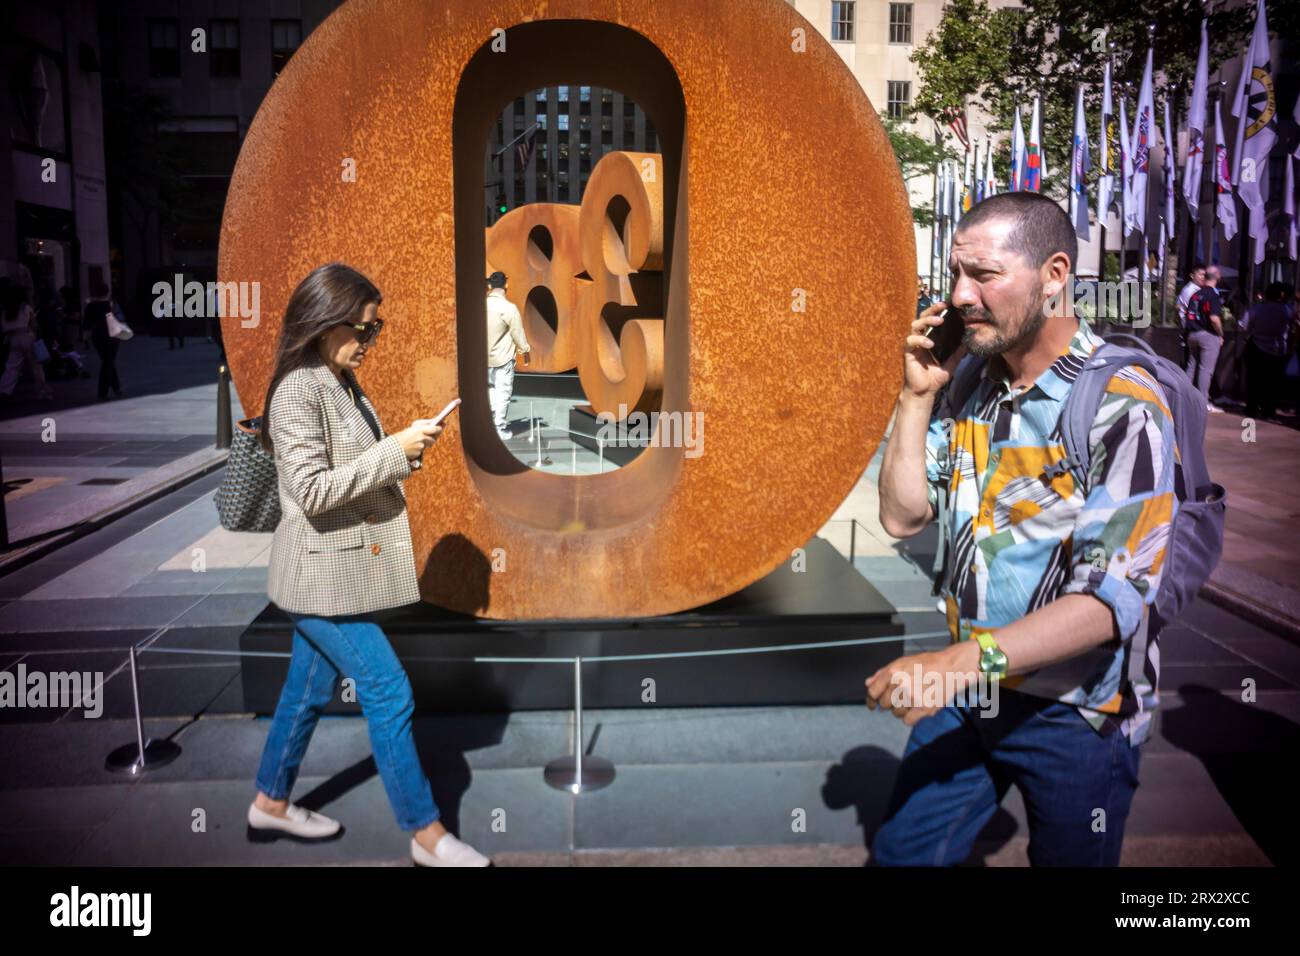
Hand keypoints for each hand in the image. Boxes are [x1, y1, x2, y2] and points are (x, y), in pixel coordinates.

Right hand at [395, 420, 441, 459]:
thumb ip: (423, 426)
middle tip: (435, 433)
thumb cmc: (402, 436)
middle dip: (434, 436)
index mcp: (419, 430)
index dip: (440, 428)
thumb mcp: (412, 428)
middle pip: (434, 438)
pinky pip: (422, 450)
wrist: (393, 448)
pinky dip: (420, 448)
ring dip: (426, 442)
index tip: (442, 426)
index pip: (435, 429)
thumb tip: (434, 423)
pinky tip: (413, 446)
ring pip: (428, 444)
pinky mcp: (419, 453)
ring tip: (417, 440)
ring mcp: (421, 446)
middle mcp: (421, 438)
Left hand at [865, 643, 979, 725]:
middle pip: (884, 704)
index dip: (871, 700)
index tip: (872, 705)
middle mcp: (900, 684)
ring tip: (913, 699)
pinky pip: (907, 721)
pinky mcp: (924, 708)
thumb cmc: (926, 664)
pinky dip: (911, 717)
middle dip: (890, 702)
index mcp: (893, 671)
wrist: (951, 667)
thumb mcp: (902, 662)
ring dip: (902, 710)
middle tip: (903, 696)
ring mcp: (912, 697)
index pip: (873, 692)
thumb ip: (883, 674)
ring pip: (896, 713)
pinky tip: (918, 707)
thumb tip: (868, 684)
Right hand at [904, 303, 964, 399]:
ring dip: (926, 321)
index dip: (938, 310)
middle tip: (942, 307)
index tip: (948, 304)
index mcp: (930, 337)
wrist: (925, 391)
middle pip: (922, 317)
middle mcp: (920, 338)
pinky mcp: (908, 352)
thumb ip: (959, 351)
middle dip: (932, 310)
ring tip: (938, 321)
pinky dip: (920, 340)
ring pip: (915, 325)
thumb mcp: (952, 361)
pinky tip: (929, 344)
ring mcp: (913, 344)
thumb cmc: (936, 376)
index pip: (932, 319)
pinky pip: (910, 341)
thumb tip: (971, 340)